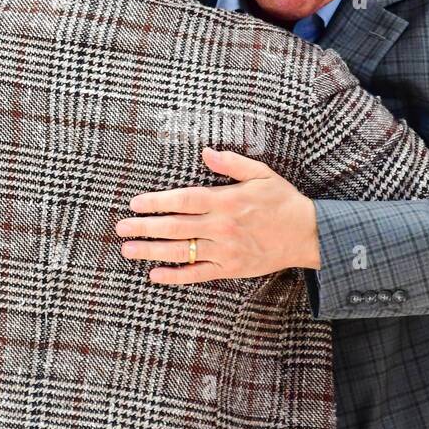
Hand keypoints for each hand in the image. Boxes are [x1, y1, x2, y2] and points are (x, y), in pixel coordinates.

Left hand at [116, 147, 319, 283]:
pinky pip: (197, 274)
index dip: (157, 202)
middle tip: (121, 228)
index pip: (184, 200)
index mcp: (227, 200)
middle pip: (175, 227)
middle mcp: (222, 226)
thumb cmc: (282, 201)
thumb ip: (232, 163)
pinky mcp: (230, 268)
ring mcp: (225, 249)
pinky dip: (175, 276)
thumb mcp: (261, 174)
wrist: (307, 235)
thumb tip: (205, 152)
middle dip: (145, 227)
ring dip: (152, 251)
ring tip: (128, 249)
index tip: (136, 203)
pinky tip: (155, 275)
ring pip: (181, 251)